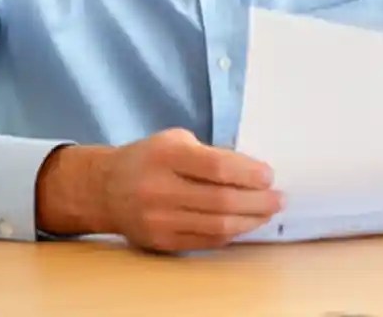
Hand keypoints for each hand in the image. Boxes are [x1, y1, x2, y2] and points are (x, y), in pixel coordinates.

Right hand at [36, 128, 282, 252]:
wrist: (104, 189)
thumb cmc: (150, 158)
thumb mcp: (176, 141)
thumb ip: (211, 154)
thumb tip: (254, 174)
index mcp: (166, 156)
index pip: (217, 167)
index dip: (249, 173)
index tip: (269, 175)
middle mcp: (159, 189)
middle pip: (221, 201)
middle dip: (258, 202)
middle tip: (279, 199)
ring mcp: (158, 219)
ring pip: (217, 226)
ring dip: (250, 221)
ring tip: (267, 213)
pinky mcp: (160, 241)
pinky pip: (205, 240)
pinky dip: (230, 233)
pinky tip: (244, 224)